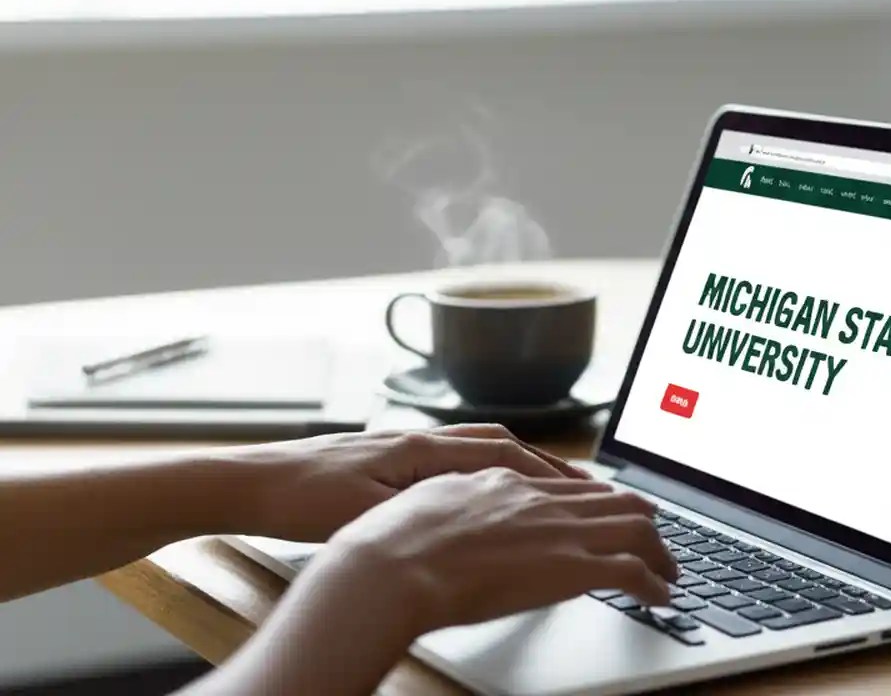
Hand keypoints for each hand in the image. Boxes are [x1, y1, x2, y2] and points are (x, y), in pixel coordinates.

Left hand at [231, 424, 590, 541]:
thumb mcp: (368, 511)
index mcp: (418, 448)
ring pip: (477, 447)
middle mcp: (417, 438)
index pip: (499, 454)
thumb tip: (476, 505)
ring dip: (518, 462)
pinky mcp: (387, 457)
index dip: (545, 471)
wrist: (248, 483)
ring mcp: (402, 445)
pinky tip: (486, 485)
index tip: (579, 489)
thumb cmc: (300, 499)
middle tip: (582, 486)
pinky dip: (485, 468)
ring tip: (547, 483)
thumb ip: (424, 503)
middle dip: (545, 464)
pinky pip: (454, 457)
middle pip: (498, 443)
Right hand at [314, 467, 678, 637]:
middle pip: (614, 499)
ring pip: (635, 526)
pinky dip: (655, 583)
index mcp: (507, 481)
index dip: (599, 501)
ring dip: (659, 551)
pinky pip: (632, 570)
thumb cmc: (394, 542)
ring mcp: (559, 530)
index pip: (571, 487)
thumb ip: (459, 501)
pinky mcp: (570, 566)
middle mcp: (541, 499)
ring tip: (670, 570)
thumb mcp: (429, 501)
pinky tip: (661, 596)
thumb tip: (466, 508)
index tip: (612, 511)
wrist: (393, 564)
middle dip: (642, 520)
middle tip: (656, 539)